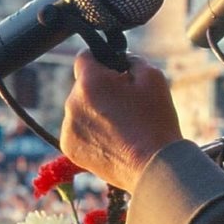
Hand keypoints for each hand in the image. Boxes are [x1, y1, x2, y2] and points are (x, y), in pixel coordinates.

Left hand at [59, 52, 182, 190]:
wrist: (154, 166)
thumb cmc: (155, 121)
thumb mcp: (153, 77)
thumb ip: (132, 60)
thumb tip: (121, 60)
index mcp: (90, 82)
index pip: (84, 57)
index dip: (101, 60)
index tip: (115, 70)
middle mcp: (72, 103)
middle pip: (83, 85)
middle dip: (101, 88)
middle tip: (126, 102)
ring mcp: (68, 127)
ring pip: (80, 108)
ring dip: (95, 110)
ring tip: (121, 124)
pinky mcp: (69, 147)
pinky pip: (77, 129)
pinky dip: (91, 131)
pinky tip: (112, 139)